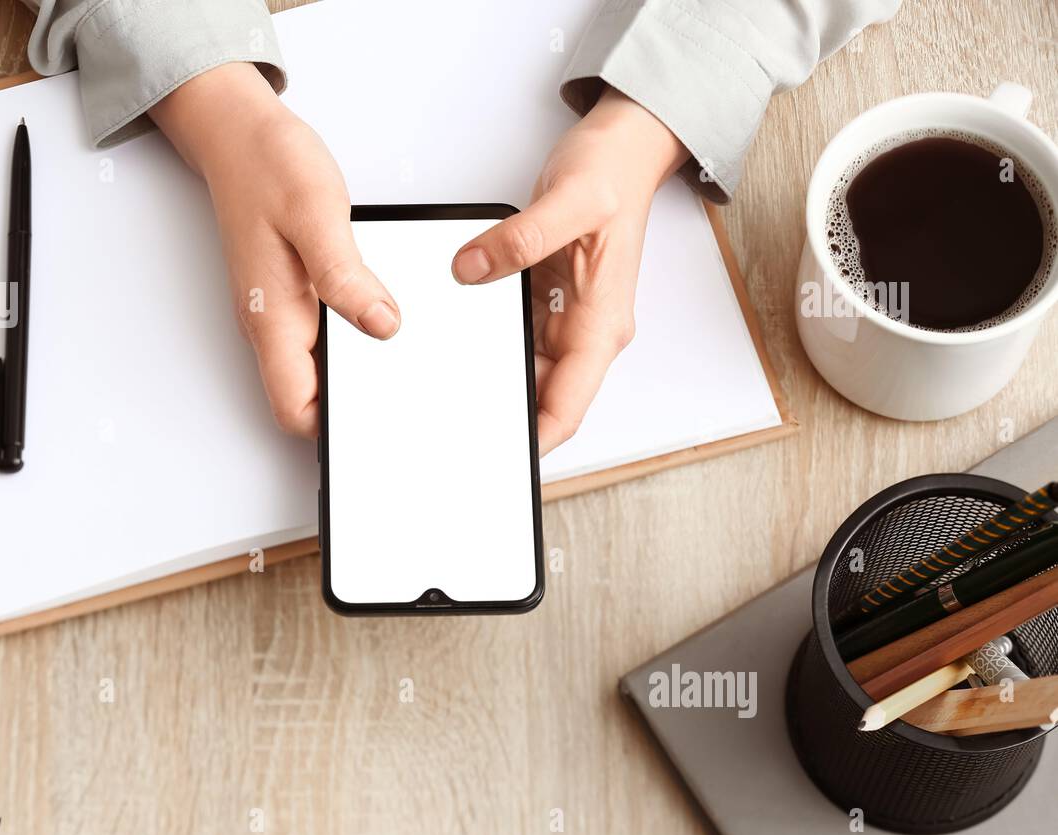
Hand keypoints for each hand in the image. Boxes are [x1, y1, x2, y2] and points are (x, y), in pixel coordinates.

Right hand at [150, 63, 397, 437]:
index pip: (294, 409)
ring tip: (401, 360)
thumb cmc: (268, 166)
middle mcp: (270, 324)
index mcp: (272, 318)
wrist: (238, 134)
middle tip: (402, 396)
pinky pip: (323, 335)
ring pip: (317, 368)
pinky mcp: (292, 295)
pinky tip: (380, 317)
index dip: (330, 429)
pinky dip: (352, 336)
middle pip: (309, 397)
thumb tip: (382, 324)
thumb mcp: (316, 213)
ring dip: (355, 370)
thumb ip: (346, 275)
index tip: (374, 427)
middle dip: (352, 404)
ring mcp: (279, 312)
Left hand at [451, 89, 688, 454]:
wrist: (622, 148)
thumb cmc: (611, 174)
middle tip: (449, 427)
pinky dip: (485, 341)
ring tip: (442, 389)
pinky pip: (511, 333)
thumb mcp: (568, 200)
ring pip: (521, 367)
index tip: (498, 456)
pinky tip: (453, 341)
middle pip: (540, 395)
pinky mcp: (545, 298)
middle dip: (500, 413)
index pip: (568, 407)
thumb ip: (520, 239)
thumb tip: (471, 270)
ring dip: (488, 376)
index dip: (536, 439)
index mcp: (601, 325)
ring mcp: (565, 317)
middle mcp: (584, 330)